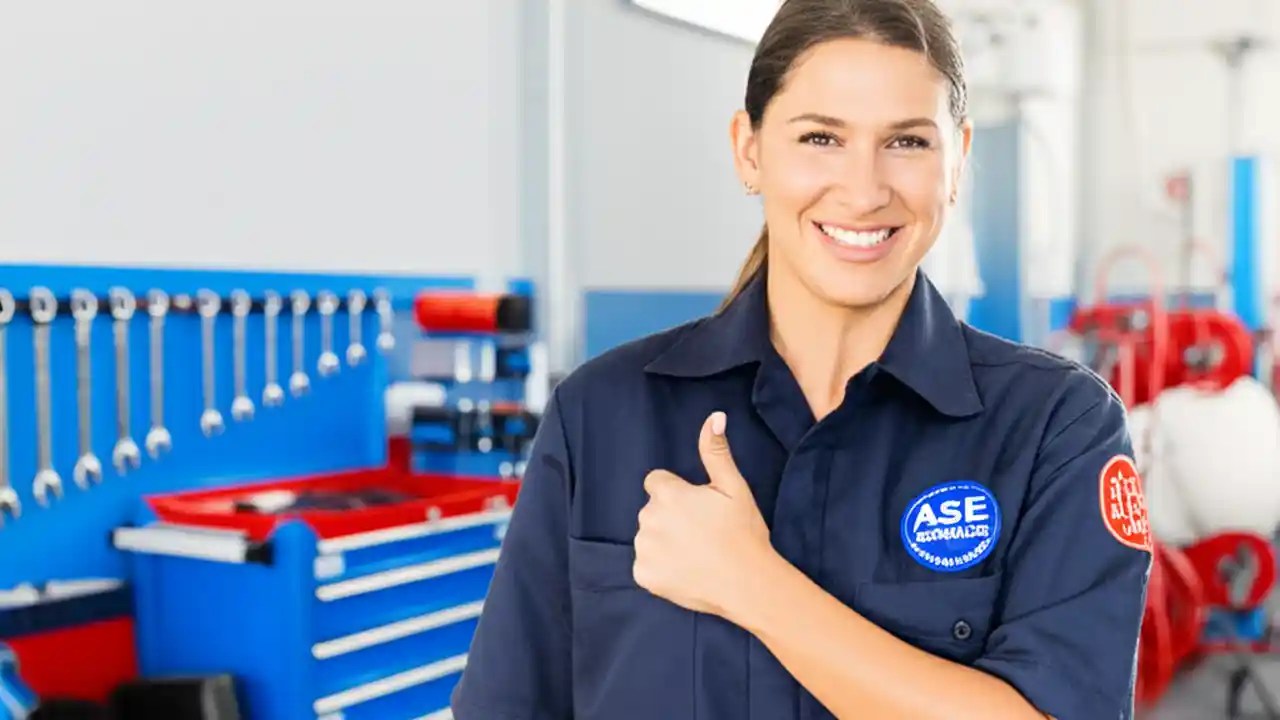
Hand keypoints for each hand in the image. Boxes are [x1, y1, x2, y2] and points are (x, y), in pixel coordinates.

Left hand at [633, 411, 775, 620]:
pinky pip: (645, 563)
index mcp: (667, 494)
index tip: (697, 508)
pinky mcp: (643, 575)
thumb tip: (714, 417)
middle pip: (652, 509)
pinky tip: (684, 570)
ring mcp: (644, 549)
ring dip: (663, 541)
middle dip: (670, 516)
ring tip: (695, 552)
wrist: (747, 583)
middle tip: (701, 532)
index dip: (678, 494)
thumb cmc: (743, 532)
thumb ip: (716, 452)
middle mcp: (649, 518)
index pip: (657, 483)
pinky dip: (659, 567)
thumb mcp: (734, 487)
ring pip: (648, 536)